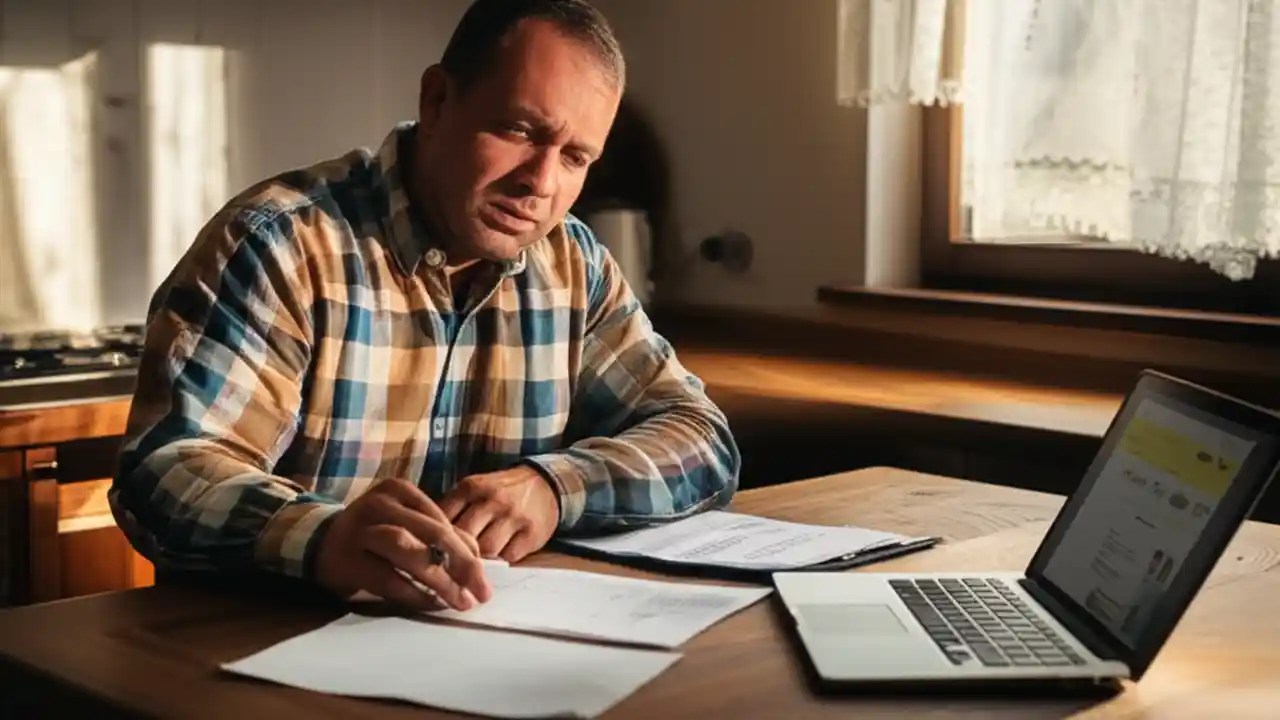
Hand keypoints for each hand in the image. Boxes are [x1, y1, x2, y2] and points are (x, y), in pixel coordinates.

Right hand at [313, 479, 491, 610]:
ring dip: (438, 578)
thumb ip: (439, 535)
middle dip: (461, 564)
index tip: (484, 576)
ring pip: (407, 550)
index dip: (467, 548)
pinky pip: (386, 579)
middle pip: (430, 532)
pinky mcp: (346, 560)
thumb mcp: (405, 523)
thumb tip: (479, 558)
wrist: (318, 544)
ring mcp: (360, 530)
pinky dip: (412, 593)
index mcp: (398, 490)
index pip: (442, 519)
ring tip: (459, 601)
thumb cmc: (374, 534)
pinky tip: (430, 604)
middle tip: (481, 592)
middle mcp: (379, 504)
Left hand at [439, 465, 559, 562]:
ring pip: (487, 549)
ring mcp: (515, 517)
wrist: (545, 484)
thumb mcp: (475, 488)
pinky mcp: (532, 534)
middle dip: (456, 553)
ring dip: (479, 561)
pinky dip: (500, 562)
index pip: (444, 517)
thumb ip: (454, 508)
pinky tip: (496, 560)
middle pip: (465, 536)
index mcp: (473, 487)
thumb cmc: (501, 491)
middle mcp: (494, 499)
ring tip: (473, 566)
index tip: (431, 550)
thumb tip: (427, 537)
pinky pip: (509, 557)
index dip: (436, 537)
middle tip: (450, 565)